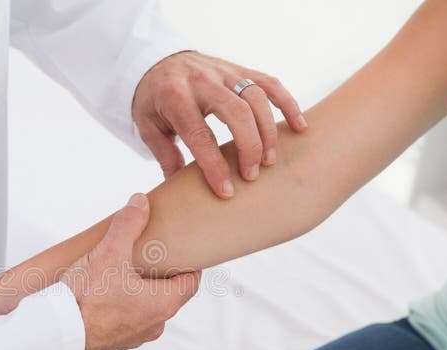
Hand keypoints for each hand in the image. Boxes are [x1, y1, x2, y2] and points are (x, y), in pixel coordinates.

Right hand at [62, 193, 200, 349]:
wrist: (57, 334)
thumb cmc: (86, 300)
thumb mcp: (109, 253)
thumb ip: (128, 225)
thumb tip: (140, 203)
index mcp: (163, 304)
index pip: (191, 282)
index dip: (189, 264)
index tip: (182, 251)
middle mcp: (155, 324)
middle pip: (170, 294)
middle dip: (161, 274)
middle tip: (151, 254)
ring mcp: (136, 336)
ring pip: (148, 308)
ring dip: (141, 291)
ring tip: (124, 271)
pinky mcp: (116, 342)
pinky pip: (128, 319)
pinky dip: (124, 305)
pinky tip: (106, 293)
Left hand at [133, 51, 306, 197]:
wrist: (157, 62)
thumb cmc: (153, 100)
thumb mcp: (148, 127)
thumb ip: (165, 154)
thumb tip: (180, 188)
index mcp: (175, 97)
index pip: (200, 135)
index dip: (214, 166)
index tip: (226, 191)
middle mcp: (203, 81)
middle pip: (236, 113)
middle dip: (249, 147)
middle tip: (251, 176)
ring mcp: (224, 72)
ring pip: (257, 97)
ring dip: (268, 131)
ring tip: (270, 161)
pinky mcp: (240, 69)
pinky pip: (269, 83)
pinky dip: (288, 104)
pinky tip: (298, 127)